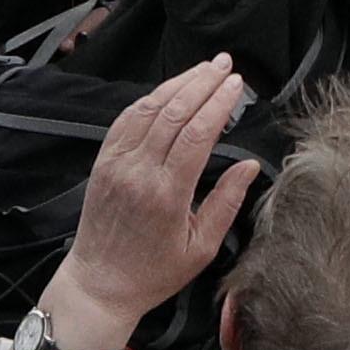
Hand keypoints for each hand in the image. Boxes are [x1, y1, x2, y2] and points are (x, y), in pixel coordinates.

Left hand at [42, 59, 261, 349]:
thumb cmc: (154, 273)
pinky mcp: (103, 162)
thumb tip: (249, 165)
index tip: (237, 85)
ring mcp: (116, 164)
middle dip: (203, 83)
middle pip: (173, 112)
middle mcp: (139, 172)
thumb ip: (226, 203)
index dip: (218, 103)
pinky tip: (168, 89)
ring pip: (149, 109)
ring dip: (178, 83)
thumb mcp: (201, 248)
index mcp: (167, 195)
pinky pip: (126, 119)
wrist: (99, 285)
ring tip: (204, 69)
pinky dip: (149, 98)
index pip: (196, 133)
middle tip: (226, 65)